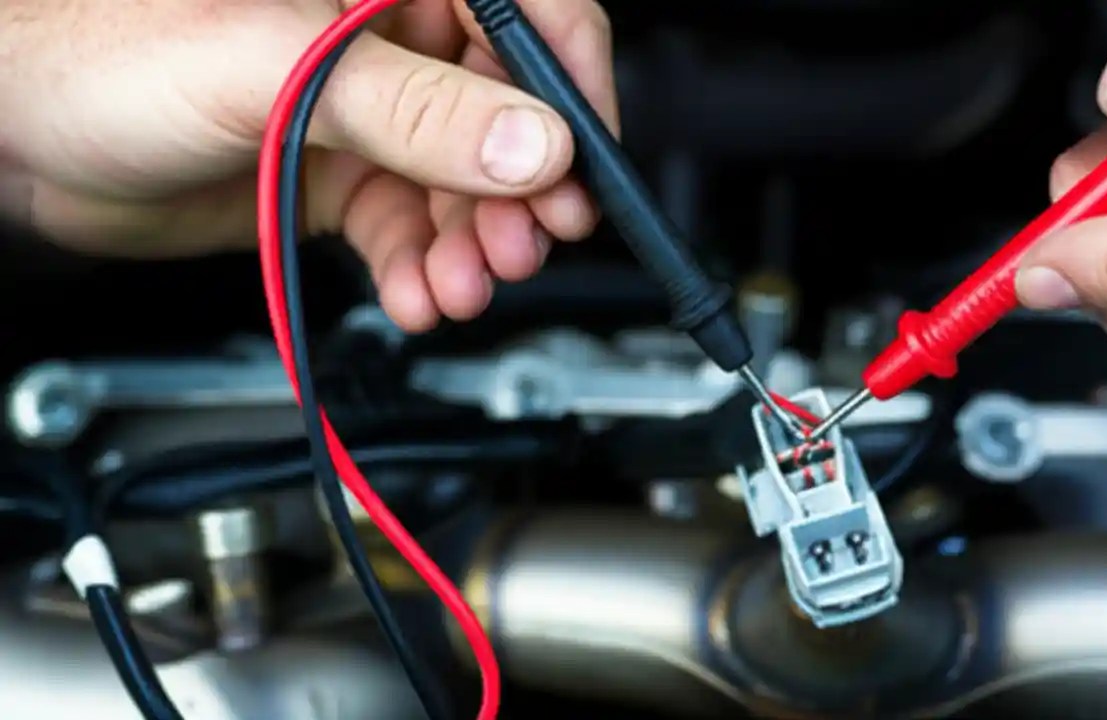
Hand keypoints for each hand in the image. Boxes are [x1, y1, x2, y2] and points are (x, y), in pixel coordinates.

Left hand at [0, 0, 616, 331]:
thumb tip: (529, 144)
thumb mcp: (276, 72)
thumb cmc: (105, 56)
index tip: (582, 164)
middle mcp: (392, 36)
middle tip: (522, 244)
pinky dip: (422, 268)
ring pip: (466, 184)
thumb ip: (414, 111)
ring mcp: (373, 111)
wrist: (28, 142)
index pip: (528, 12)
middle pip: (509, 113)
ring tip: (458, 284)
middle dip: (521, 192)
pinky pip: (413, 226)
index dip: (573, 88)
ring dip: (473, 244)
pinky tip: (415, 293)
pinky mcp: (347, 174)